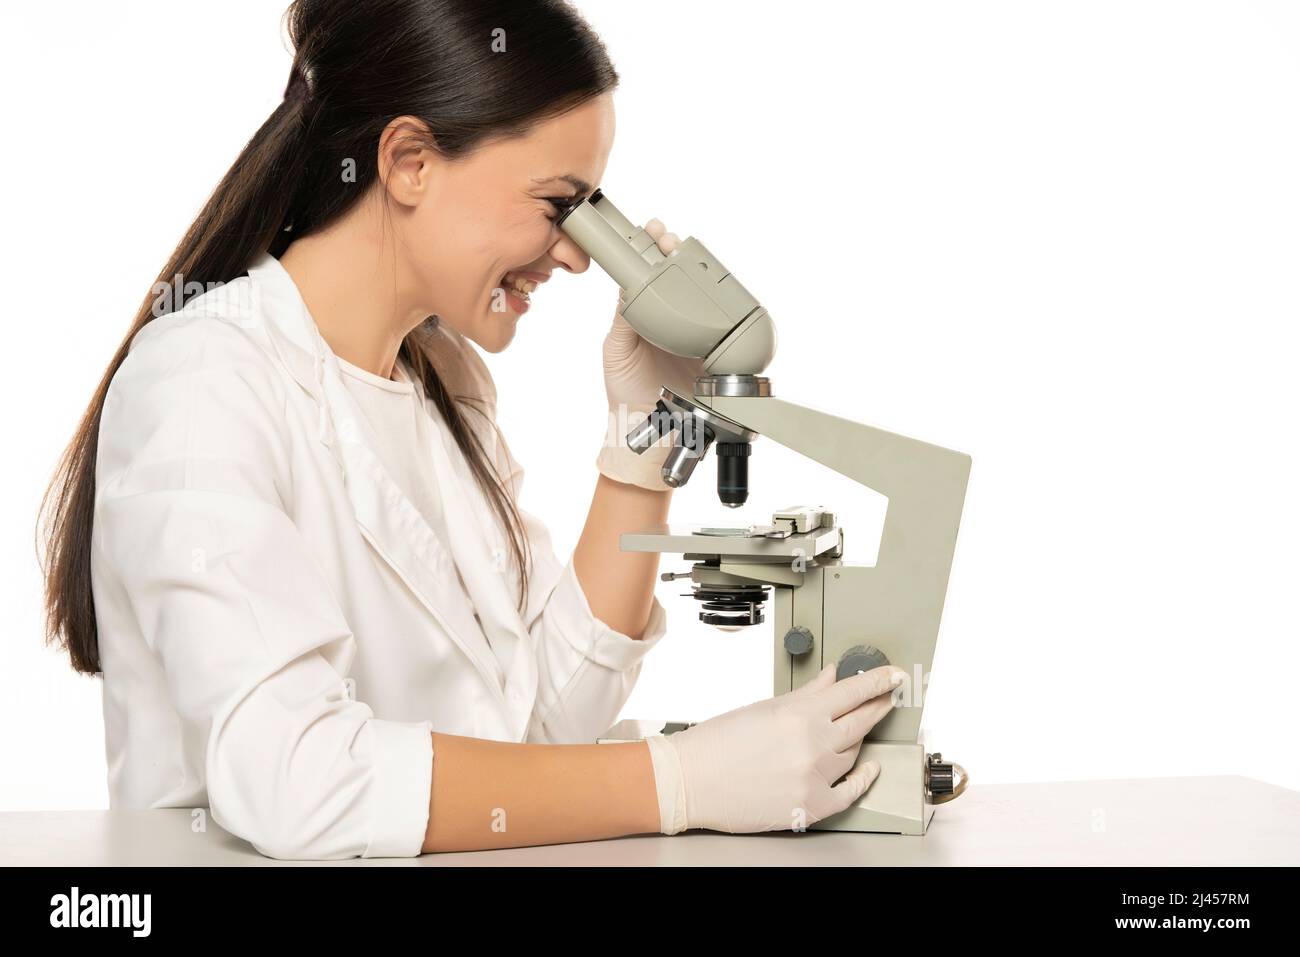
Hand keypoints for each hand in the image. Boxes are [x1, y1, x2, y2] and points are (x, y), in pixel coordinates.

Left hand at [596, 219, 707, 489]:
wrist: (651, 430)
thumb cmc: (627, 391)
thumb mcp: (618, 350)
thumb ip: (625, 318)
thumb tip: (628, 285)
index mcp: (643, 316)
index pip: (647, 275)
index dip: (649, 251)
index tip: (651, 231)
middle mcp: (669, 319)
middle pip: (675, 277)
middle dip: (674, 252)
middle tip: (671, 237)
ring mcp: (693, 331)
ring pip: (698, 293)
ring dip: (696, 270)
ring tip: (689, 251)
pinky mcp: (713, 348)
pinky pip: (720, 321)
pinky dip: (721, 303)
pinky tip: (716, 287)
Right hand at [643, 663, 906, 833]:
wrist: (690, 782)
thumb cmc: (719, 743)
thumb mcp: (765, 708)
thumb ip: (807, 693)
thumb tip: (833, 677)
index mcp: (800, 714)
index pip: (853, 691)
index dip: (879, 681)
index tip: (894, 675)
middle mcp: (813, 745)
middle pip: (862, 722)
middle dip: (878, 707)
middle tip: (887, 698)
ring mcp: (815, 778)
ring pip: (853, 755)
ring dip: (856, 741)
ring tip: (853, 730)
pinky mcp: (812, 807)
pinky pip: (849, 793)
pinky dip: (862, 780)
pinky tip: (868, 769)